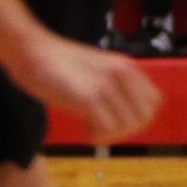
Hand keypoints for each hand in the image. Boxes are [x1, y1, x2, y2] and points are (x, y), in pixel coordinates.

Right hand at [8, 31, 160, 144]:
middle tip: (103, 126)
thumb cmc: (60, 64)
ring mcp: (106, 85)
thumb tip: (132, 115)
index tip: (117, 118)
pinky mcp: (88, 97)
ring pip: (127, 126)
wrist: (31, 51)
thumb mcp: (100, 69)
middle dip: (126, 129)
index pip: (154, 102)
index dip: (138, 117)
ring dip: (110, 134)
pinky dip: (97, 135)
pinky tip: (84, 127)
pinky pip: (107, 128)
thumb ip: (119, 86)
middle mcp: (122, 74)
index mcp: (128, 67)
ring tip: (91, 125)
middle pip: (144, 117)